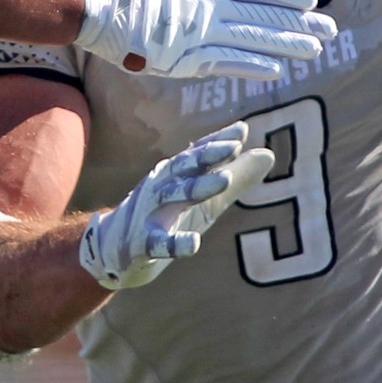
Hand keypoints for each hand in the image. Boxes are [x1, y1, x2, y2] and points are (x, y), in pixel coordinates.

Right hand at [79, 122, 273, 289]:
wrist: (113, 251)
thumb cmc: (164, 218)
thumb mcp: (203, 200)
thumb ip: (234, 178)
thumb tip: (268, 154)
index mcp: (174, 176)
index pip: (196, 154)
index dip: (216, 141)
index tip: (241, 130)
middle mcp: (160, 188)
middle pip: (183, 168)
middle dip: (206, 156)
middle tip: (233, 147)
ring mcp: (148, 214)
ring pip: (172, 197)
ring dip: (196, 187)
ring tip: (223, 180)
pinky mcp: (141, 244)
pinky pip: (157, 242)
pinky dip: (174, 242)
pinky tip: (193, 243)